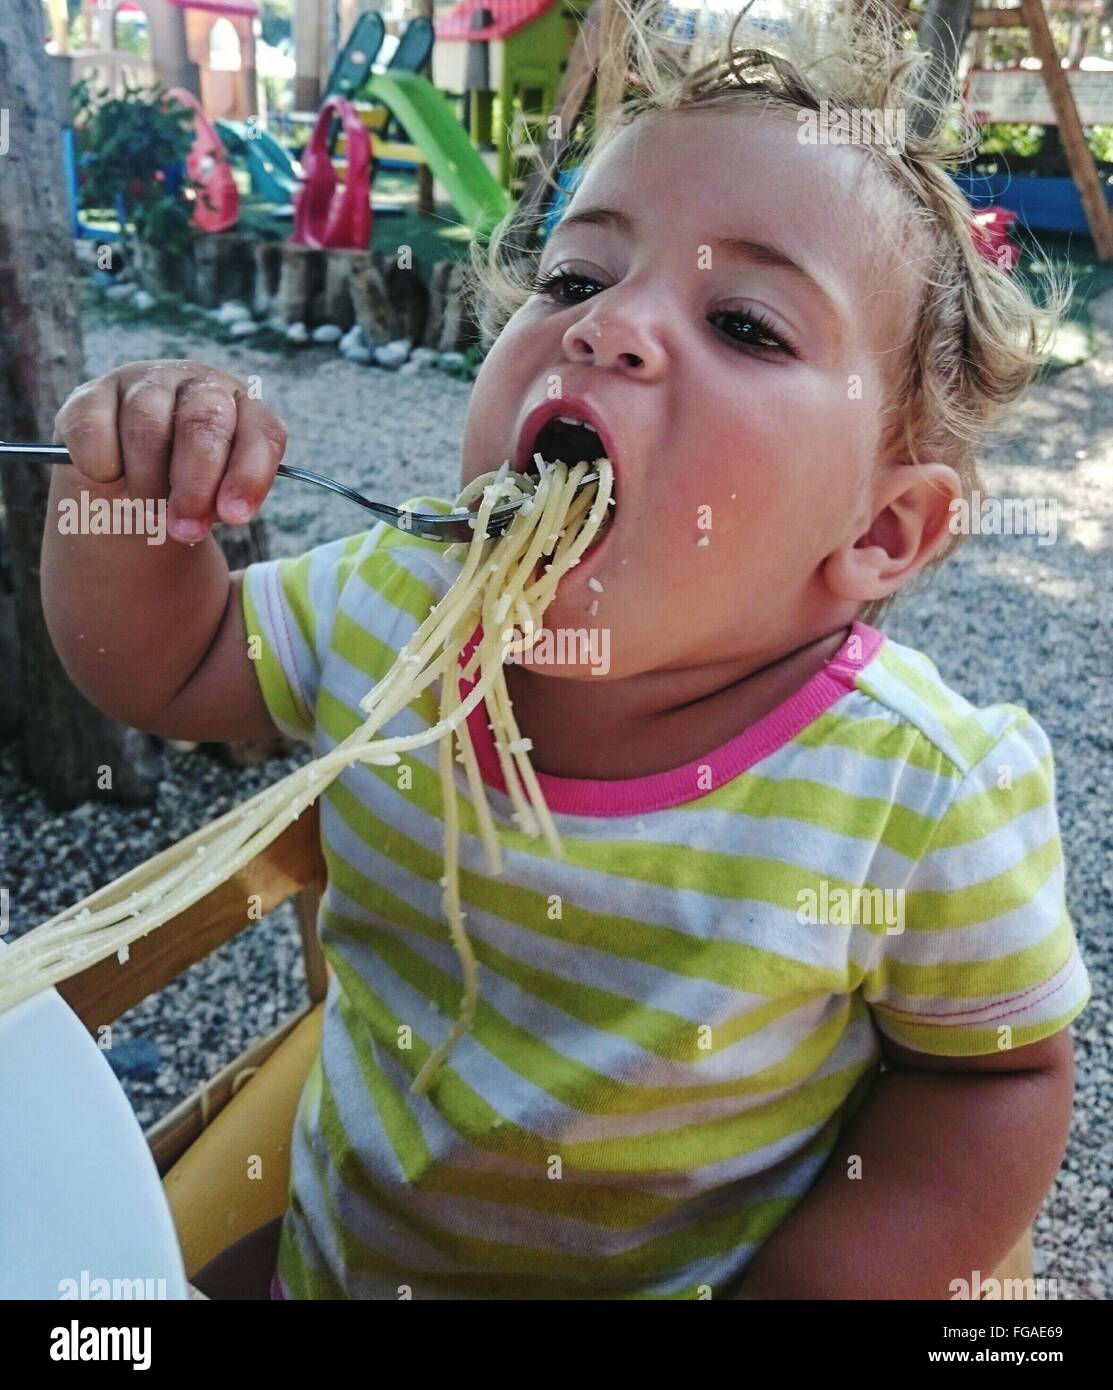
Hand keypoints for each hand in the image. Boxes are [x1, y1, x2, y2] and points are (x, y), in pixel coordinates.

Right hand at [53, 360, 286, 542]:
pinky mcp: (91, 394)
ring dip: (148, 482)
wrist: (125, 492)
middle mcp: (198, 385)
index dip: (249, 475)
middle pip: (203, 423)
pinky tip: (109, 478)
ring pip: (147, 427)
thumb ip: (222, 503)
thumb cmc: (185, 493)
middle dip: (195, 484)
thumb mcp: (214, 501)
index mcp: (242, 409)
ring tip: (147, 507)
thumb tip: (220, 510)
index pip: (261, 432)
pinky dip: (102, 467)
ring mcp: (143, 382)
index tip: (235, 517)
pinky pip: (94, 431)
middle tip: (185, 527)